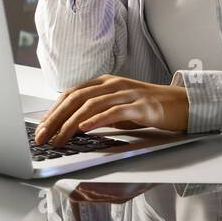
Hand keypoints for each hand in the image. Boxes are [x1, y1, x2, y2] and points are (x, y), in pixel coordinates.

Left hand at [33, 75, 188, 145]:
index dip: (53, 111)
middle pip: (76, 98)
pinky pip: (114, 112)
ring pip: (91, 105)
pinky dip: (97, 119)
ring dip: (71, 124)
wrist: (180, 104)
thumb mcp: (117, 106)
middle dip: (56, 119)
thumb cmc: (147, 107)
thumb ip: (97, 111)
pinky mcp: (141, 106)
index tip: (41, 129)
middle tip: (43, 137)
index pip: (71, 94)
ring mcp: (127, 93)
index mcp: (104, 82)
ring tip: (59, 138)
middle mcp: (113, 84)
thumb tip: (70, 126)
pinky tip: (85, 128)